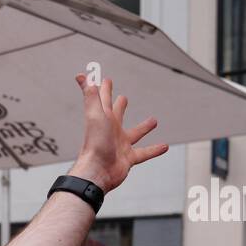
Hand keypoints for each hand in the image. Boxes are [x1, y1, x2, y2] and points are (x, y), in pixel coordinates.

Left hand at [67, 75, 166, 193]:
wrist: (97, 171)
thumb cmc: (95, 143)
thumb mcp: (94, 114)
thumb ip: (90, 94)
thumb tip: (81, 75)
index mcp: (103, 118)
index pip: (104, 99)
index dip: (104, 89)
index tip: (106, 80)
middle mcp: (111, 130)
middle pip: (116, 115)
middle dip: (119, 106)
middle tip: (124, 98)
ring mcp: (120, 145)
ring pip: (134, 134)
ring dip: (143, 128)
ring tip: (154, 121)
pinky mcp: (128, 158)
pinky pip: (144, 153)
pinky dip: (154, 150)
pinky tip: (165, 146)